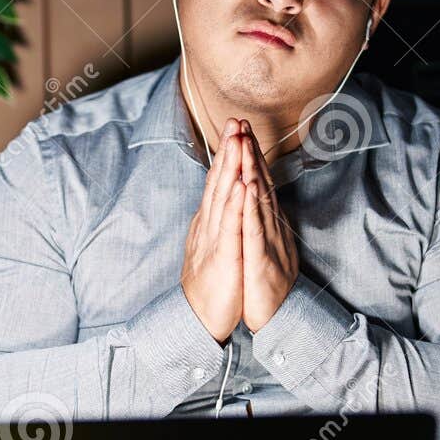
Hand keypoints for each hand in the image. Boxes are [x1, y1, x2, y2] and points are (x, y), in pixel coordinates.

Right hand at [180, 118, 246, 342]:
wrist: (199, 319)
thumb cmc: (212, 285)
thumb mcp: (216, 246)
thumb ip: (220, 223)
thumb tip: (224, 201)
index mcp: (210, 223)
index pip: (218, 182)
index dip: (226, 155)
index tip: (235, 129)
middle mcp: (209, 226)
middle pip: (218, 182)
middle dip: (227, 150)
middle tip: (234, 121)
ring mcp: (214, 240)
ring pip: (222, 197)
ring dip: (230, 167)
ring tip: (237, 141)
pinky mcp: (222, 257)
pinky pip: (229, 227)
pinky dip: (234, 204)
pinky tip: (240, 185)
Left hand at [239, 121, 297, 332]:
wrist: (276, 319)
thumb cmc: (265, 284)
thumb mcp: (260, 246)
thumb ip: (258, 221)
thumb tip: (255, 197)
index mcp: (266, 224)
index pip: (257, 183)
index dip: (250, 155)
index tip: (241, 129)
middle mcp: (270, 228)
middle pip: (260, 184)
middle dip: (250, 152)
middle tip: (241, 123)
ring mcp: (268, 244)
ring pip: (259, 202)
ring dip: (252, 171)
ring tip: (244, 145)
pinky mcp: (263, 262)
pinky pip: (255, 232)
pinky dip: (252, 208)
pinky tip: (248, 188)